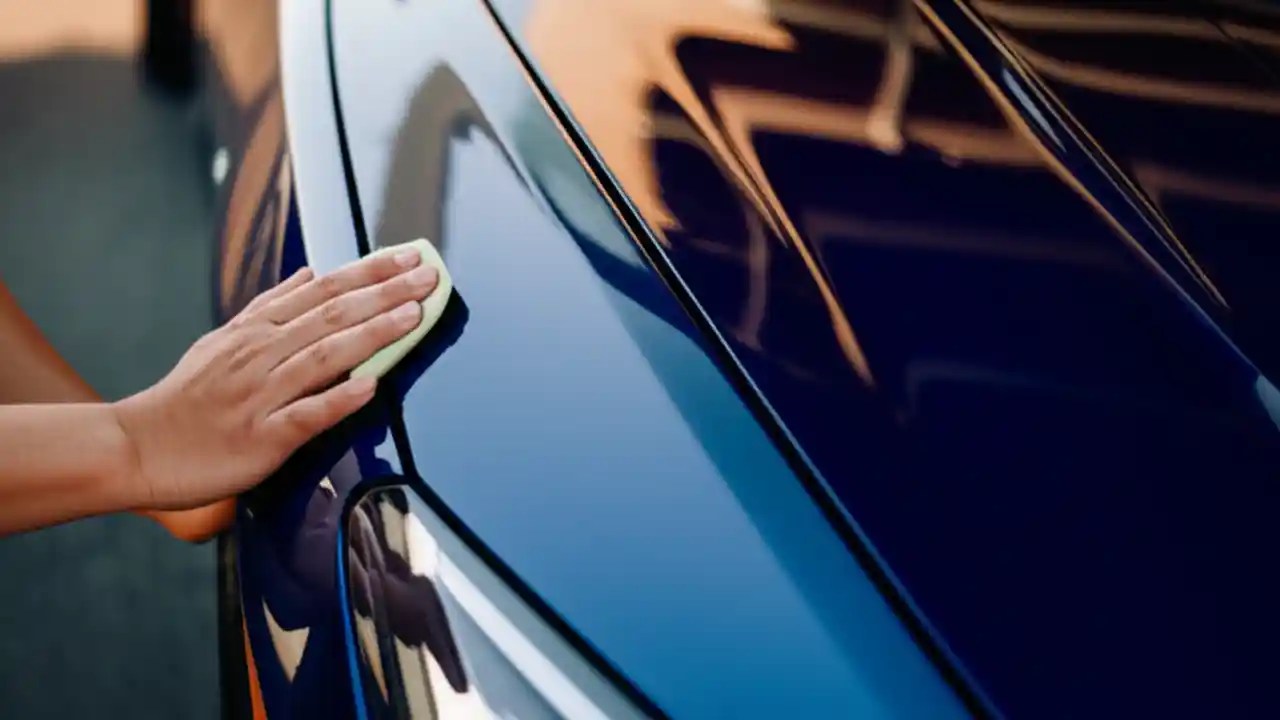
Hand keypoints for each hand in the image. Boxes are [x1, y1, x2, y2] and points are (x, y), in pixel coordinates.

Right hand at [113, 248, 437, 510]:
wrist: (138, 447)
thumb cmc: (186, 399)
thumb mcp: (222, 340)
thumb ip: (269, 306)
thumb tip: (311, 273)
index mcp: (256, 331)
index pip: (324, 291)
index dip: (370, 272)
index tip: (410, 258)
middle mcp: (261, 355)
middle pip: (332, 315)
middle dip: (385, 293)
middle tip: (428, 276)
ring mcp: (262, 394)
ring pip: (325, 356)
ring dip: (372, 334)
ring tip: (411, 316)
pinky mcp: (261, 437)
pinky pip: (306, 415)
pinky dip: (337, 398)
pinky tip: (369, 386)